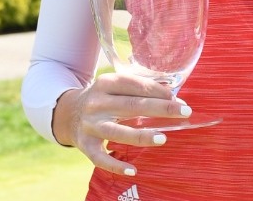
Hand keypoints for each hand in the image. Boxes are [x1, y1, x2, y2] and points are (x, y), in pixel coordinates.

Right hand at [52, 72, 192, 176]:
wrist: (68, 113)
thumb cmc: (103, 98)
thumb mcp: (115, 86)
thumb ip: (139, 87)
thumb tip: (171, 94)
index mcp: (105, 83)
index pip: (135, 85)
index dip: (158, 91)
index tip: (178, 99)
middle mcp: (96, 103)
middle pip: (132, 106)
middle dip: (161, 109)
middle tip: (184, 112)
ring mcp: (90, 125)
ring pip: (118, 132)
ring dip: (142, 136)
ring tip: (163, 138)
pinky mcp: (85, 145)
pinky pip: (101, 158)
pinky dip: (116, 166)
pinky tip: (133, 171)